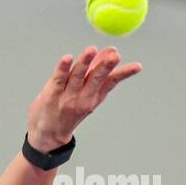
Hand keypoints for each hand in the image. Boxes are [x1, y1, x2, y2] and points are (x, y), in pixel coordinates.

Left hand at [26, 46, 141, 151]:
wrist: (48, 134)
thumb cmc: (70, 110)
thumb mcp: (89, 94)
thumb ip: (99, 72)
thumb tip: (112, 49)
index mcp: (95, 95)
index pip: (112, 81)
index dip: (124, 73)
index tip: (137, 66)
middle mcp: (83, 96)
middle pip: (96, 78)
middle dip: (105, 66)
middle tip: (115, 56)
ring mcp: (67, 96)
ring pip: (77, 75)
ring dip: (84, 62)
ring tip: (92, 50)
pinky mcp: (51, 94)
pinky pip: (58, 79)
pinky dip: (63, 68)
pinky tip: (67, 58)